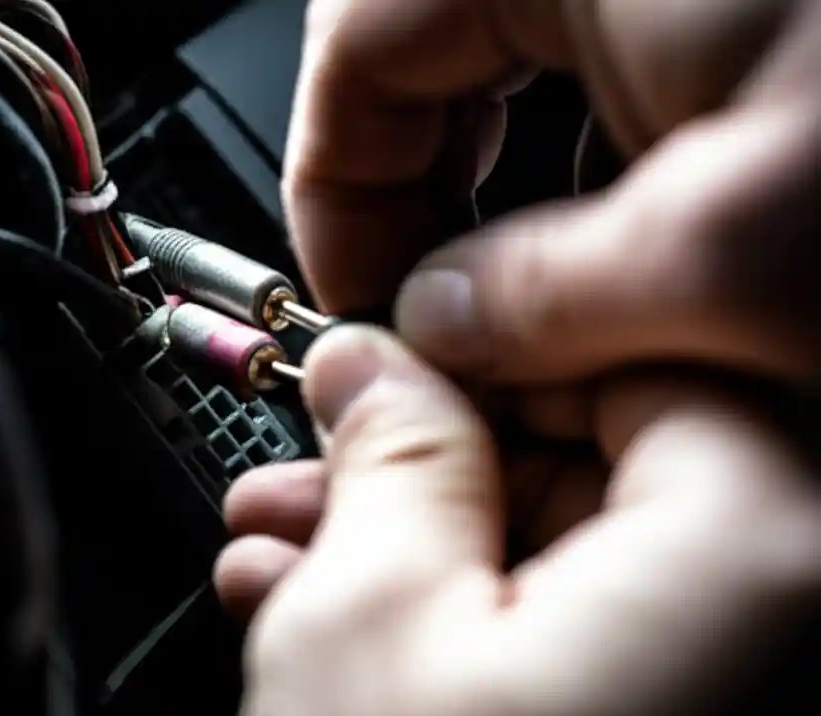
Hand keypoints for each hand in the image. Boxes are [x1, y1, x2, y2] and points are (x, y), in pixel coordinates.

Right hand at [216, 326, 820, 715]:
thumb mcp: (369, 609)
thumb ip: (386, 446)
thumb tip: (374, 365)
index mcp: (759, 558)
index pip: (646, 354)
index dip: (494, 344)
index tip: (398, 359)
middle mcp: (790, 618)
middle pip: (604, 464)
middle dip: (427, 459)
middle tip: (320, 458)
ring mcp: (739, 682)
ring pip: (576, 564)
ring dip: (417, 544)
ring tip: (287, 558)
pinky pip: (585, 640)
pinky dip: (463, 624)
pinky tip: (334, 627)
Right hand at [285, 0, 820, 383]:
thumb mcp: (742, 253)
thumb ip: (548, 301)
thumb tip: (443, 323)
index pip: (355, 50)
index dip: (333, 194)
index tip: (363, 305)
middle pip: (420, 57)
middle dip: (415, 194)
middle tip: (438, 309)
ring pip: (513, 69)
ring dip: (507, 192)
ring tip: (538, 299)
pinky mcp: (737, 10)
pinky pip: (610, 72)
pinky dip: (595, 168)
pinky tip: (639, 248)